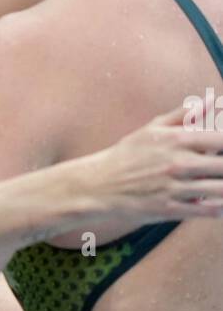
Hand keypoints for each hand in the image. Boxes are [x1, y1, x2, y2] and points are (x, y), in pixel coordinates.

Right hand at [89, 101, 222, 221]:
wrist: (98, 186)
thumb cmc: (126, 155)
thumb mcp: (152, 129)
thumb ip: (184, 114)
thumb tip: (210, 100)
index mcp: (178, 139)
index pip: (221, 139)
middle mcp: (179, 163)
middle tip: (222, 168)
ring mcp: (174, 187)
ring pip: (220, 190)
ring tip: (222, 184)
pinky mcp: (169, 209)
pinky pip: (205, 210)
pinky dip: (218, 208)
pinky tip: (221, 205)